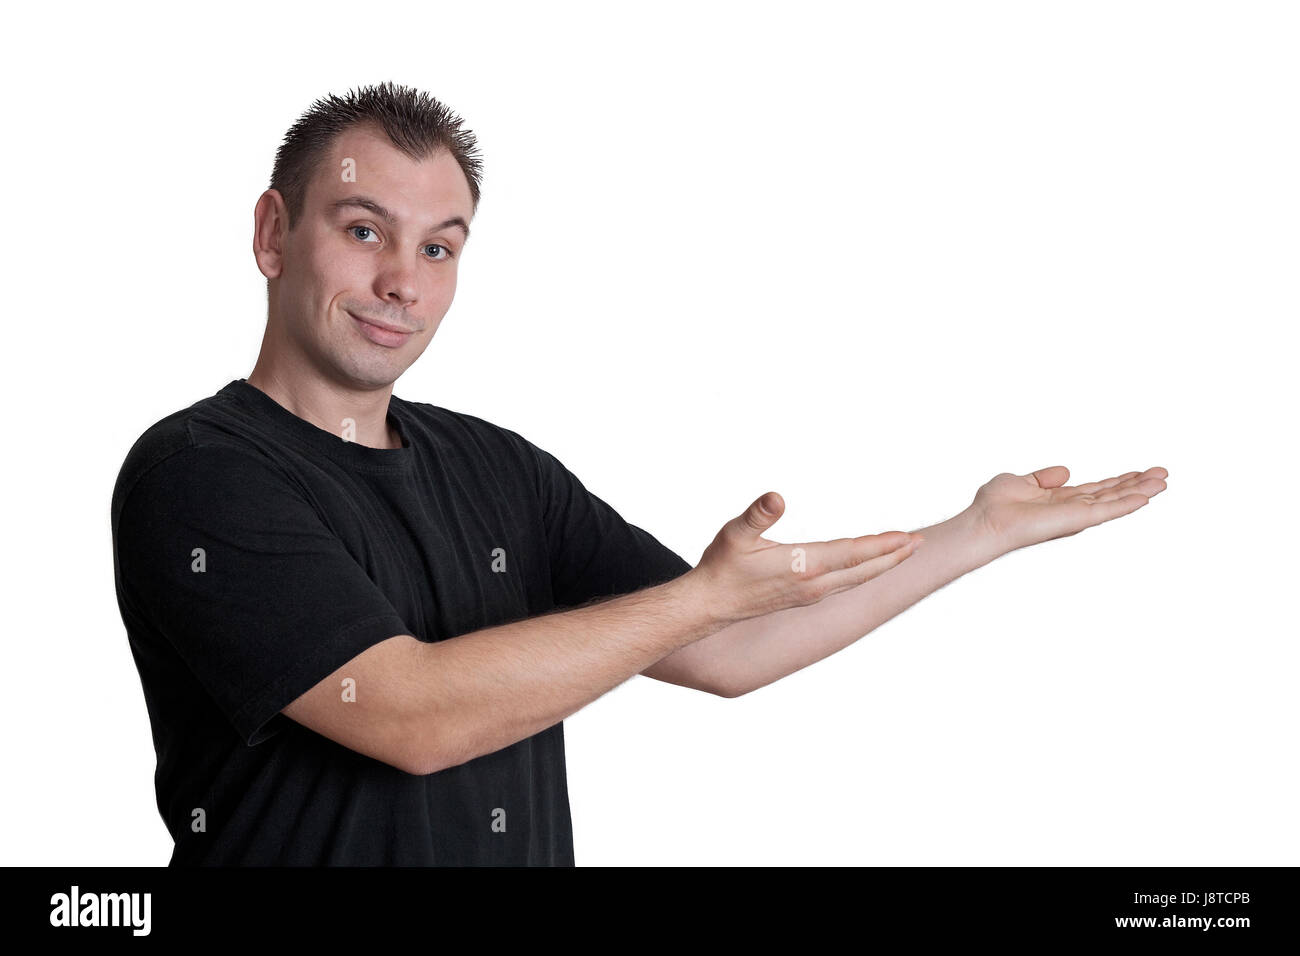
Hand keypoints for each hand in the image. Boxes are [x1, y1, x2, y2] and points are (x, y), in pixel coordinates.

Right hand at [690, 492, 920, 624]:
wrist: (708, 606)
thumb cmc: (720, 568)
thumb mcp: (734, 534)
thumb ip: (757, 515)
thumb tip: (776, 497)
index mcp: (803, 566)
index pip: (853, 554)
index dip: (882, 545)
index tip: (908, 536)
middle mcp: (813, 585)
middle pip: (865, 571)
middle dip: (894, 556)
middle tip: (921, 542)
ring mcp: (810, 595)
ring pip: (857, 580)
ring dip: (882, 566)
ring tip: (902, 552)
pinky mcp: (803, 598)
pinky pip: (845, 585)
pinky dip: (864, 574)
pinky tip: (866, 568)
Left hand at [966, 465, 1167, 553]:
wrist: (985, 521)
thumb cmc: (993, 505)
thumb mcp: (1020, 481)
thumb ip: (1044, 476)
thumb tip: (1065, 471)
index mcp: (1060, 499)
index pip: (1097, 489)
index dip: (1119, 480)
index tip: (1140, 471)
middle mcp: (1071, 508)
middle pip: (1112, 494)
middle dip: (1137, 483)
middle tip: (1163, 474)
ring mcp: (1076, 514)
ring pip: (1115, 501)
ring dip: (1141, 491)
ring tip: (1164, 481)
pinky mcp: (1076, 519)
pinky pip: (1108, 511)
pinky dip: (1128, 503)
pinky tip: (1146, 496)